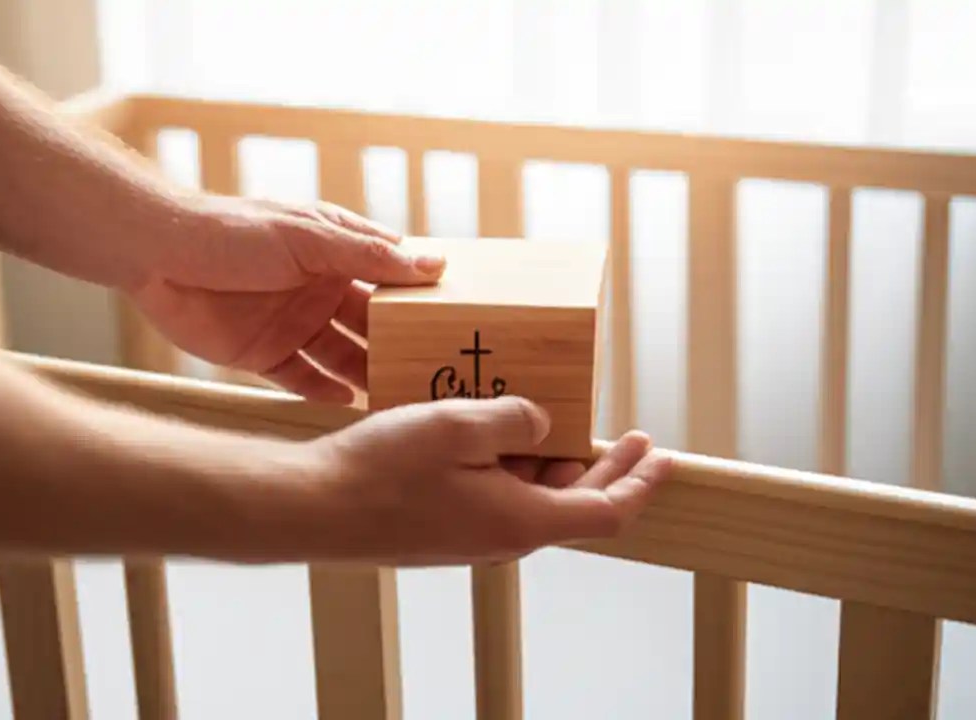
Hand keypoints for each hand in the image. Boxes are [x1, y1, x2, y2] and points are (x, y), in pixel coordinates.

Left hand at [129, 195, 444, 402]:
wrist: (158, 256)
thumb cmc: (235, 232)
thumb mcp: (310, 238)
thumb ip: (369, 256)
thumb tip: (435, 266)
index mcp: (335, 252)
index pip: (389, 277)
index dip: (419, 297)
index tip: (458, 321)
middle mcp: (318, 288)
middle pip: (370, 323)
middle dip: (399, 344)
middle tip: (434, 371)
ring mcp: (292, 322)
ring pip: (342, 355)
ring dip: (367, 371)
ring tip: (399, 394)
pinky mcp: (263, 353)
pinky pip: (302, 378)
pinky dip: (325, 391)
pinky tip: (349, 401)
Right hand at [301, 397, 671, 565]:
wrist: (314, 508)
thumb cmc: (382, 471)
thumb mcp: (460, 426)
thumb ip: (515, 420)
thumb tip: (541, 423)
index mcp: (521, 520)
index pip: (606, 509)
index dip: (641, 481)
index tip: (662, 453)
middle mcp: (503, 538)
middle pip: (574, 504)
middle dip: (605, 467)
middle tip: (627, 436)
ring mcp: (471, 536)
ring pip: (533, 498)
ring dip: (554, 462)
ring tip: (559, 422)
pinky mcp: (444, 528)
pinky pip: (498, 497)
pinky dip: (513, 466)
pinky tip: (497, 434)